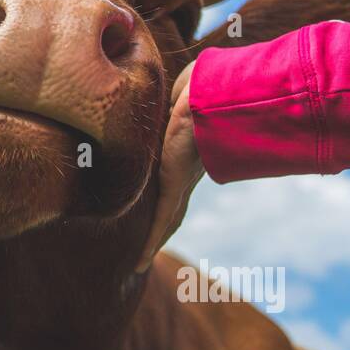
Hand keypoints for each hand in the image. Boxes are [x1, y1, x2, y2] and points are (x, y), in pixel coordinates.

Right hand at [136, 61, 204, 272]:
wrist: (209, 92)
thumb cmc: (199, 85)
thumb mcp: (182, 92)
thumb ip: (172, 96)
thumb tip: (168, 94)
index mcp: (188, 149)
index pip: (178, 176)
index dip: (170, 191)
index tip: (163, 202)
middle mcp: (187, 171)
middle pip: (175, 205)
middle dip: (164, 223)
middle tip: (152, 242)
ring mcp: (181, 180)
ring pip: (167, 219)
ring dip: (155, 240)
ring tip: (141, 261)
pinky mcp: (174, 185)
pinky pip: (160, 221)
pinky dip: (151, 244)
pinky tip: (140, 263)